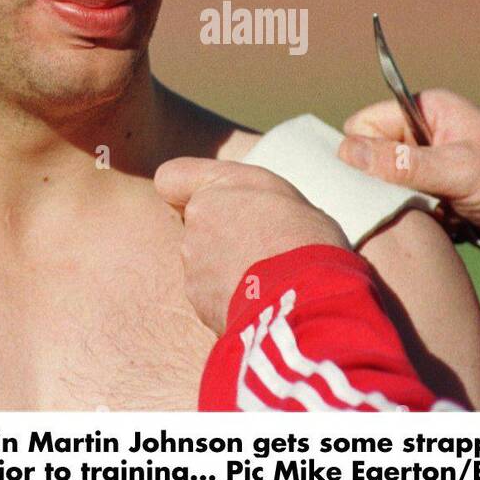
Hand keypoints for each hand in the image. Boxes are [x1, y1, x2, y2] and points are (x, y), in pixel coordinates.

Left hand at [154, 157, 348, 332]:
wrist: (303, 298)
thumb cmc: (307, 242)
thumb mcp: (291, 200)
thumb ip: (258, 203)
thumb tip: (267, 222)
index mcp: (220, 185)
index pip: (171, 178)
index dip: (184, 190)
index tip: (212, 202)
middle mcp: (198, 220)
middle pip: (197, 226)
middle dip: (222, 237)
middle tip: (262, 249)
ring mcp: (193, 263)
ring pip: (204, 263)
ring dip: (227, 270)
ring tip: (268, 280)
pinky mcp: (198, 300)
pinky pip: (213, 295)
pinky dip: (231, 299)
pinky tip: (262, 301)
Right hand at [338, 88, 479, 268]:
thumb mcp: (458, 170)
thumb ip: (400, 163)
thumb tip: (345, 151)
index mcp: (429, 111)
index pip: (366, 124)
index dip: (361, 152)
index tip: (371, 182)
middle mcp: (427, 135)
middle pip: (372, 157)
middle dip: (376, 183)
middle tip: (398, 204)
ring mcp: (434, 169)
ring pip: (386, 188)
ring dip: (397, 206)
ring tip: (422, 217)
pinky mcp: (441, 199)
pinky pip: (407, 209)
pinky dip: (415, 221)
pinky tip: (433, 229)